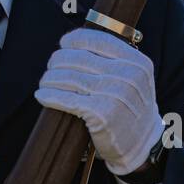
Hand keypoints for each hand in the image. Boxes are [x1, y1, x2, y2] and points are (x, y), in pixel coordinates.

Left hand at [34, 27, 163, 176]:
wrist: (142, 144)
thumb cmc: (131, 107)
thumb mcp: (134, 78)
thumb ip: (113, 60)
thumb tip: (73, 44)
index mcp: (137, 62)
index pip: (98, 40)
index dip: (75, 40)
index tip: (63, 44)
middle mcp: (128, 75)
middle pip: (79, 58)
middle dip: (58, 61)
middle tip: (51, 68)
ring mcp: (116, 94)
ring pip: (69, 77)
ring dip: (50, 79)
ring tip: (45, 82)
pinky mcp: (102, 114)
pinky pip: (67, 99)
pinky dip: (50, 96)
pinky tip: (42, 95)